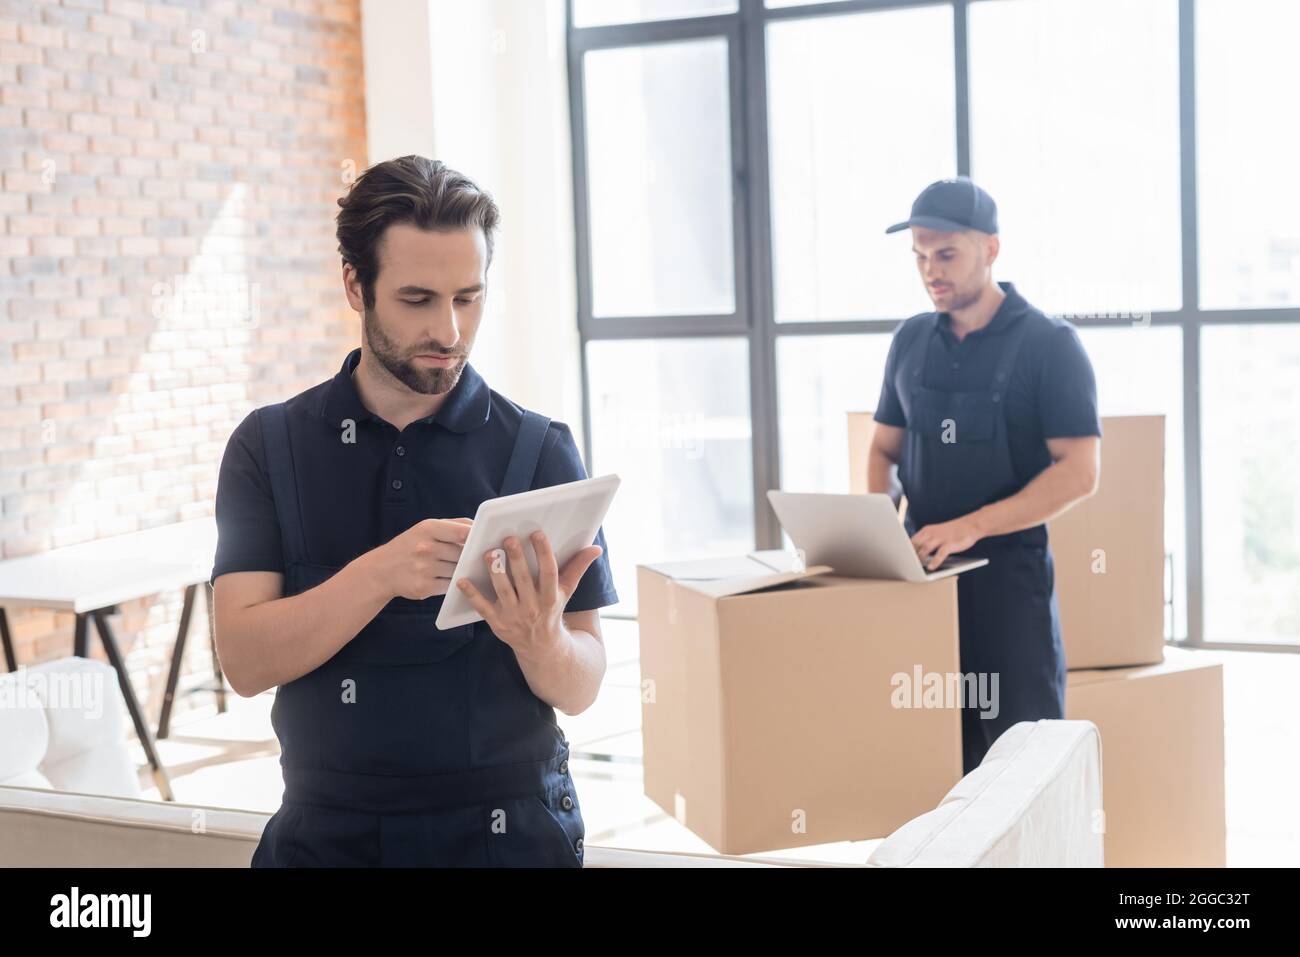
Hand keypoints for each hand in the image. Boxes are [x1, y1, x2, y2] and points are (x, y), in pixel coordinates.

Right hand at [362, 517, 472, 599]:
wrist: (381, 570)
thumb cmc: (409, 546)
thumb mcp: (425, 529)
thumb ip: (453, 525)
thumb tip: (479, 527)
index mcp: (428, 528)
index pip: (462, 531)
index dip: (476, 537)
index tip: (484, 541)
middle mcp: (425, 547)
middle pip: (462, 553)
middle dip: (469, 557)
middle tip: (475, 558)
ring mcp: (424, 568)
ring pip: (458, 570)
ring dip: (463, 571)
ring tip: (462, 569)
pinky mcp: (424, 587)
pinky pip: (450, 585)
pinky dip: (454, 584)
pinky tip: (452, 580)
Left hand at [457, 530, 602, 660]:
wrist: (541, 647)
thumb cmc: (552, 610)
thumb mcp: (566, 590)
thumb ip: (578, 567)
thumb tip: (596, 548)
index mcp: (551, 597)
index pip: (549, 572)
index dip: (544, 553)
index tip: (537, 533)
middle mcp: (533, 607)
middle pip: (524, 580)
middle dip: (516, 559)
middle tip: (508, 538)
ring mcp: (514, 616)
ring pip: (503, 591)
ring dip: (495, 572)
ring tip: (489, 553)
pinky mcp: (497, 623)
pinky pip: (482, 607)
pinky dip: (472, 594)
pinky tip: (461, 579)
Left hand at [910, 515, 981, 571]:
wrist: (970, 525)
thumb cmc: (952, 532)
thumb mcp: (936, 534)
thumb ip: (926, 542)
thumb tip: (915, 556)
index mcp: (926, 531)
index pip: (910, 541)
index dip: (903, 551)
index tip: (897, 560)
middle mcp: (931, 533)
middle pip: (915, 545)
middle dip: (909, 556)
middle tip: (903, 567)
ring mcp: (941, 538)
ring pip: (925, 549)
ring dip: (919, 558)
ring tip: (914, 568)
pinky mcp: (950, 544)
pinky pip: (941, 553)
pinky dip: (935, 561)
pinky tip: (931, 567)